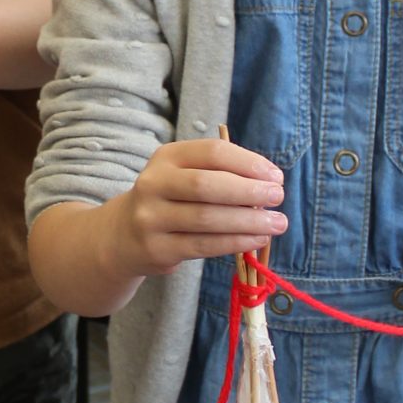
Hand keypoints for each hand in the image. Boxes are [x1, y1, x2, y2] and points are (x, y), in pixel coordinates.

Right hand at [111, 139, 286, 280]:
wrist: (123, 236)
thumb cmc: (169, 200)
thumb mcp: (183, 175)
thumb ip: (219, 174)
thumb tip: (267, 184)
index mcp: (166, 157)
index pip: (212, 152)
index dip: (248, 163)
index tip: (276, 176)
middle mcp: (153, 183)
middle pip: (208, 185)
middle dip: (249, 191)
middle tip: (278, 197)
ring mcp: (151, 218)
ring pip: (207, 218)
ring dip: (248, 221)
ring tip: (277, 223)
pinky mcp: (156, 249)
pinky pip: (203, 246)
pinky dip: (235, 242)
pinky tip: (256, 239)